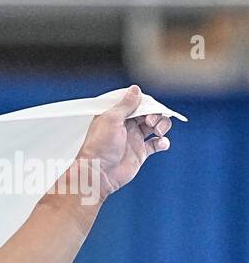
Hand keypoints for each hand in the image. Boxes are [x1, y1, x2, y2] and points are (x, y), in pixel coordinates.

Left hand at [76, 84, 172, 199]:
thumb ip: (125, 105)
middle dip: (155, 113)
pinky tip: (161, 143)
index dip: (146, 102)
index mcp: (117, 116)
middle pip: (149, 113)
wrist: (98, 173)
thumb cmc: (99, 146)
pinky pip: (157, 144)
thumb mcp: (111, 119)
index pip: (137, 103)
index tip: (148, 105)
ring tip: (157, 131)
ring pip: (156, 126)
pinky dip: (163, 142)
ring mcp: (134, 139)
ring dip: (162, 125)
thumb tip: (135, 89)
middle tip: (149, 121)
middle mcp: (126, 126)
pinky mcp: (141, 152)